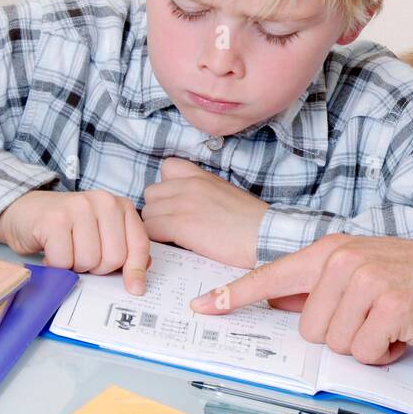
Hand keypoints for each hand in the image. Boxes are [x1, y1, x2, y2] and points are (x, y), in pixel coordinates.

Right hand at [0, 189, 149, 294]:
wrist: (26, 211)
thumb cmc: (67, 227)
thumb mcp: (101, 232)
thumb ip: (123, 248)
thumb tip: (139, 276)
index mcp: (121, 206)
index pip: (138, 243)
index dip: (136, 270)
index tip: (135, 289)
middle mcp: (104, 202)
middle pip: (114, 258)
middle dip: (96, 268)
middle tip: (82, 257)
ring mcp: (78, 208)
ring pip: (89, 260)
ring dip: (75, 266)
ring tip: (67, 251)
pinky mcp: (54, 220)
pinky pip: (64, 260)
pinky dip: (56, 264)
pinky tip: (52, 251)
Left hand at [142, 158, 264, 268]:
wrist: (265, 236)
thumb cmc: (251, 222)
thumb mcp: (226, 193)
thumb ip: (202, 191)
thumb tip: (180, 206)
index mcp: (202, 176)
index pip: (166, 168)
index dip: (166, 188)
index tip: (175, 202)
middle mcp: (189, 185)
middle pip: (151, 194)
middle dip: (158, 210)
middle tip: (174, 225)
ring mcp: (183, 204)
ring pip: (147, 214)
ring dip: (156, 227)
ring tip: (176, 237)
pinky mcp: (180, 225)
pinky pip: (150, 230)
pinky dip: (158, 240)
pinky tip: (176, 245)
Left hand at [189, 234, 412, 365]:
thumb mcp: (366, 265)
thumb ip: (325, 282)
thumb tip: (284, 303)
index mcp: (332, 250)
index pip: (272, 274)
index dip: (235, 295)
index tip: (203, 307)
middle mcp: (343, 262)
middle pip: (309, 330)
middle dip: (342, 335)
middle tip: (375, 317)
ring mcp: (366, 283)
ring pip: (336, 345)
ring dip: (366, 345)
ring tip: (393, 320)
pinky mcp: (389, 308)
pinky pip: (367, 352)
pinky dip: (387, 352)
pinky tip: (406, 330)